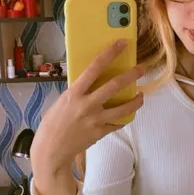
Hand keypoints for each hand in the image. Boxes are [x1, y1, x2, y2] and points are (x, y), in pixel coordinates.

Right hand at [31, 39, 143, 172]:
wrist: (51, 150)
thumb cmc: (52, 124)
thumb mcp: (62, 102)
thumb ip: (77, 94)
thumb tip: (90, 84)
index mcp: (74, 93)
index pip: (94, 68)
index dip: (109, 54)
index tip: (121, 44)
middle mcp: (87, 105)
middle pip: (114, 86)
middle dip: (131, 75)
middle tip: (141, 68)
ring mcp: (95, 120)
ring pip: (123, 108)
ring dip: (135, 101)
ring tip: (141, 95)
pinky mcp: (100, 132)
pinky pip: (117, 124)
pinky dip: (122, 119)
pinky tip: (126, 115)